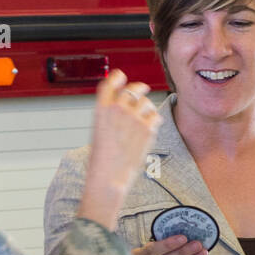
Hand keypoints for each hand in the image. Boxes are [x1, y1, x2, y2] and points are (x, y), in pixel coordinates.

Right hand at [81, 70, 162, 217]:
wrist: (109, 177)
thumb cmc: (101, 160)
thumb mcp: (99, 130)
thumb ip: (110, 114)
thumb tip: (125, 102)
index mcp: (101, 108)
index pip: (110, 82)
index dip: (118, 77)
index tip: (121, 76)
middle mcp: (117, 108)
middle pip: (133, 89)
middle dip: (139, 88)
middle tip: (143, 89)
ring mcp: (133, 117)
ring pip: (146, 102)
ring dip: (147, 107)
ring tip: (144, 118)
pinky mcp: (147, 128)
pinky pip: (155, 116)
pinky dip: (154, 120)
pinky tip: (149, 129)